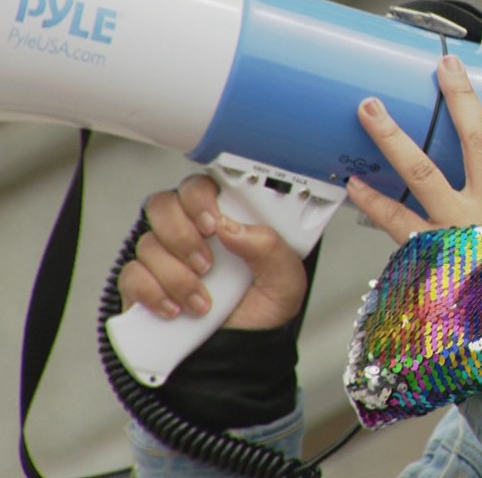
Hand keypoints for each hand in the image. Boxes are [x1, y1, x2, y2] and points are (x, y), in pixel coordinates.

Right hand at [118, 175, 308, 329]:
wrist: (236, 357)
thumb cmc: (261, 314)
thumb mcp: (286, 281)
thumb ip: (270, 247)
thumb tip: (233, 227)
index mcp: (225, 223)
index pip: (200, 187)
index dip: (199, 198)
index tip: (213, 224)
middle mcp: (189, 234)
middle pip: (163, 205)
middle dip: (182, 236)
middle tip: (206, 264)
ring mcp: (163, 259)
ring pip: (148, 244)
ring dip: (177, 276)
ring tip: (202, 302)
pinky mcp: (142, 285)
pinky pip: (132, 276)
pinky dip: (154, 294)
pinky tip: (176, 310)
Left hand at [347, 55, 481, 244]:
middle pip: (477, 142)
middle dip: (458, 99)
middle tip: (442, 67)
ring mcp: (460, 229)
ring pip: (425, 171)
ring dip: (393, 136)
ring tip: (370, 108)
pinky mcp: (430, 251)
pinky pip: (396, 220)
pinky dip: (372, 200)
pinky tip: (354, 182)